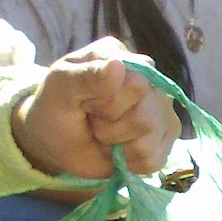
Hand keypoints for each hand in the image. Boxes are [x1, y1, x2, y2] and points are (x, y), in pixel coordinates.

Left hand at [15, 39, 178, 176]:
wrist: (55, 141)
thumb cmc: (56, 108)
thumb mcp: (60, 87)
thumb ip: (86, 76)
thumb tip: (118, 66)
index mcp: (123, 58)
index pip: (136, 85)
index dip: (107, 104)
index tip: (86, 104)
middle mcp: (151, 81)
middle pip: (145, 117)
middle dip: (111, 129)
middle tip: (94, 121)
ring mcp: (162, 109)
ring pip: (151, 140)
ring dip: (119, 146)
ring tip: (105, 135)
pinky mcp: (166, 136)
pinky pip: (156, 160)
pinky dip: (131, 163)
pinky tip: (119, 151)